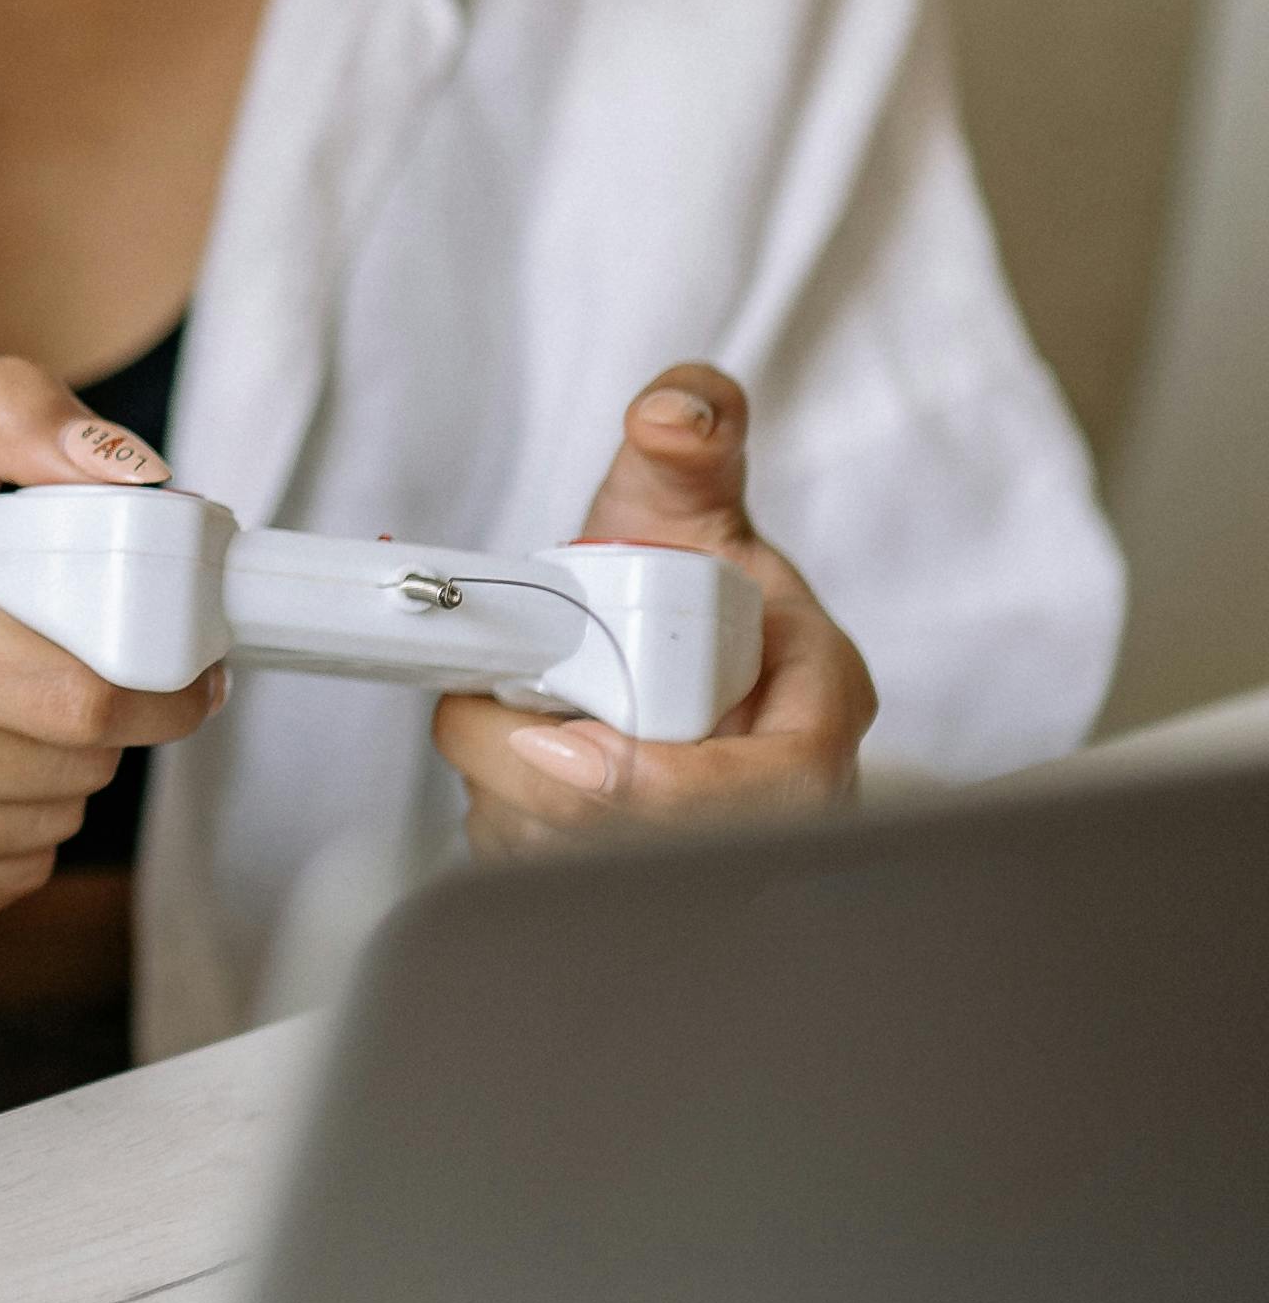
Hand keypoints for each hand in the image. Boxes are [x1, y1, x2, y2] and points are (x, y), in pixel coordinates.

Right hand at [0, 359, 221, 949]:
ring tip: (13, 727)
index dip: (159, 688)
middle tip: (84, 684)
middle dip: (105, 728)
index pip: (69, 693)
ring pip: (41, 833)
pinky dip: (14, 844)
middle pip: (65, 770)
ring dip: (60, 784)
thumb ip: (15, 414)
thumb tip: (134, 475)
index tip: (186, 669)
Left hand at [434, 362, 873, 859]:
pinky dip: (503, 824)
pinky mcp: (644, 887)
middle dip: (541, 787)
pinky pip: (554, 885)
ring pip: (592, 873)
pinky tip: (507, 766)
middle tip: (484, 716)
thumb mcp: (691, 496)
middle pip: (663, 849)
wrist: (660, 641)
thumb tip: (672, 415)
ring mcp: (715, 860)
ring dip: (510, 800)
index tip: (557, 741)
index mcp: (817, 714)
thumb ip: (690, 440)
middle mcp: (780, 808)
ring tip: (501, 722)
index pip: (774, 791)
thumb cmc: (691, 583)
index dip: (659, 785)